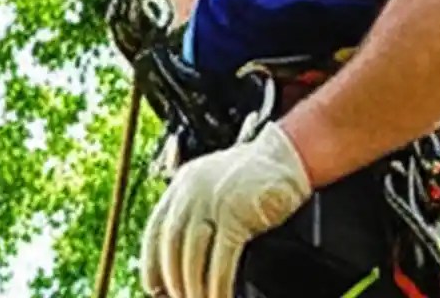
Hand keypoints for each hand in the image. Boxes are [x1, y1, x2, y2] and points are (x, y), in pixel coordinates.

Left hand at [140, 121, 311, 297]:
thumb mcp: (214, 182)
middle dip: (173, 281)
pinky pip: (221, 260)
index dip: (152, 263)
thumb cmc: (255, 174)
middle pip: (171, 246)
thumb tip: (182, 253)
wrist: (288, 155)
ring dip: (194, 288)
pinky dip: (218, 285)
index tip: (154, 287)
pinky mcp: (236, 216)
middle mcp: (191, 192)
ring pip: (192, 257)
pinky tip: (220, 297)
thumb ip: (195, 208)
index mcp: (182, 185)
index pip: (156, 230)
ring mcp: (212, 203)